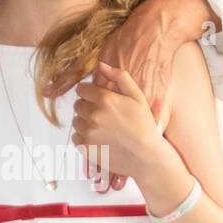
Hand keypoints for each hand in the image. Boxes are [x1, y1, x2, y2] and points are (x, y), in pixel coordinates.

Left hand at [72, 62, 164, 184]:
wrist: (146, 158)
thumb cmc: (144, 127)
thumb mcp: (138, 97)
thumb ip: (120, 77)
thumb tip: (101, 65)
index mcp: (105, 100)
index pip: (82, 89)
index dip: (90, 93)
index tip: (99, 100)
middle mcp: (93, 115)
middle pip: (78, 105)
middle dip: (88, 107)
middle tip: (105, 116)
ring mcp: (88, 132)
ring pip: (76, 121)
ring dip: (85, 123)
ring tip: (104, 128)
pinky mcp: (85, 148)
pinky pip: (76, 138)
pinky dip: (84, 138)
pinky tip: (100, 139)